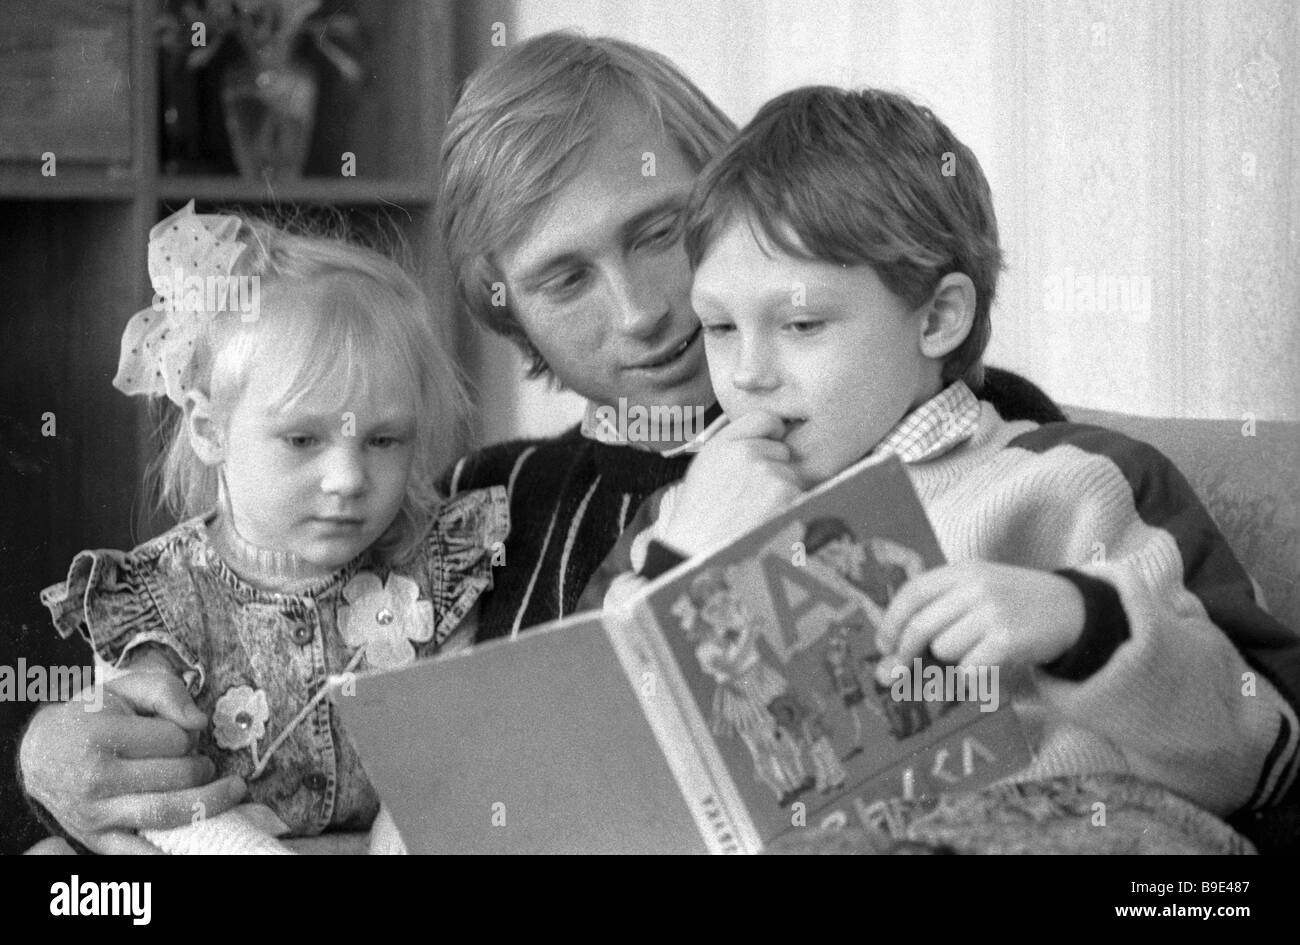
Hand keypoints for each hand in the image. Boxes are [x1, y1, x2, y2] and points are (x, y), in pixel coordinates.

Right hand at [18, 671, 245, 853]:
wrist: (39, 753)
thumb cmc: (90, 715)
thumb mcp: (125, 688)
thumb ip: (166, 692)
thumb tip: (199, 721)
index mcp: (99, 737)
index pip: (175, 740)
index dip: (188, 734)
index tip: (178, 733)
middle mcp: (95, 780)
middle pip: (178, 776)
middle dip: (201, 765)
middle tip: (200, 760)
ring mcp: (95, 815)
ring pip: (169, 812)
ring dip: (208, 801)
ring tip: (229, 790)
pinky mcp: (97, 840)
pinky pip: (140, 854)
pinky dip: (173, 853)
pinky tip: (205, 843)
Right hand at [658, 410, 802, 556]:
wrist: (697, 552)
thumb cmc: (699, 517)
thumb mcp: (704, 469)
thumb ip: (732, 446)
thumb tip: (767, 437)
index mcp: (723, 443)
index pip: (765, 418)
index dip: (772, 433)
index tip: (772, 445)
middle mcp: (746, 451)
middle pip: (781, 450)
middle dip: (774, 469)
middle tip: (749, 496)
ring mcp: (768, 471)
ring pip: (791, 475)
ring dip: (781, 492)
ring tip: (753, 512)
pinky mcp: (785, 493)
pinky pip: (799, 495)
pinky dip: (788, 508)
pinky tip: (764, 520)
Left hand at [873, 562, 1085, 682]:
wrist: (1071, 609)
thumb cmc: (1014, 604)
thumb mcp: (977, 592)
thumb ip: (937, 614)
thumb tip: (888, 660)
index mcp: (962, 571)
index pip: (911, 593)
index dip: (890, 622)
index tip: (882, 646)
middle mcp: (975, 587)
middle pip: (920, 626)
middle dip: (904, 654)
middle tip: (899, 672)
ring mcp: (992, 612)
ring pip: (944, 650)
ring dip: (950, 662)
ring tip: (973, 654)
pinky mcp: (1007, 639)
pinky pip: (968, 668)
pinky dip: (969, 677)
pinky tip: (984, 670)